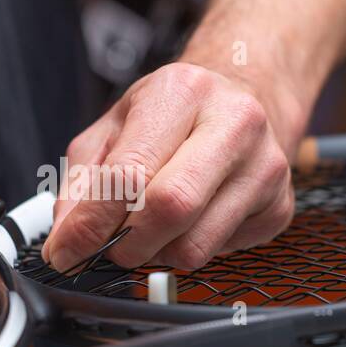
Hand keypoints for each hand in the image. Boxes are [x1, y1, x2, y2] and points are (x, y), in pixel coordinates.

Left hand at [42, 63, 301, 271]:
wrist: (249, 94)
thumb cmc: (176, 111)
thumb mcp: (116, 125)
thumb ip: (83, 181)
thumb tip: (66, 238)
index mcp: (182, 92)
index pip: (130, 173)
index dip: (90, 224)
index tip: (65, 252)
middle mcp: (234, 124)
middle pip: (172, 208)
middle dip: (127, 245)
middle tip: (109, 248)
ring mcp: (266, 167)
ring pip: (195, 246)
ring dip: (157, 254)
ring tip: (151, 230)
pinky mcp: (280, 207)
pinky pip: (219, 254)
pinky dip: (190, 248)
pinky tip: (192, 219)